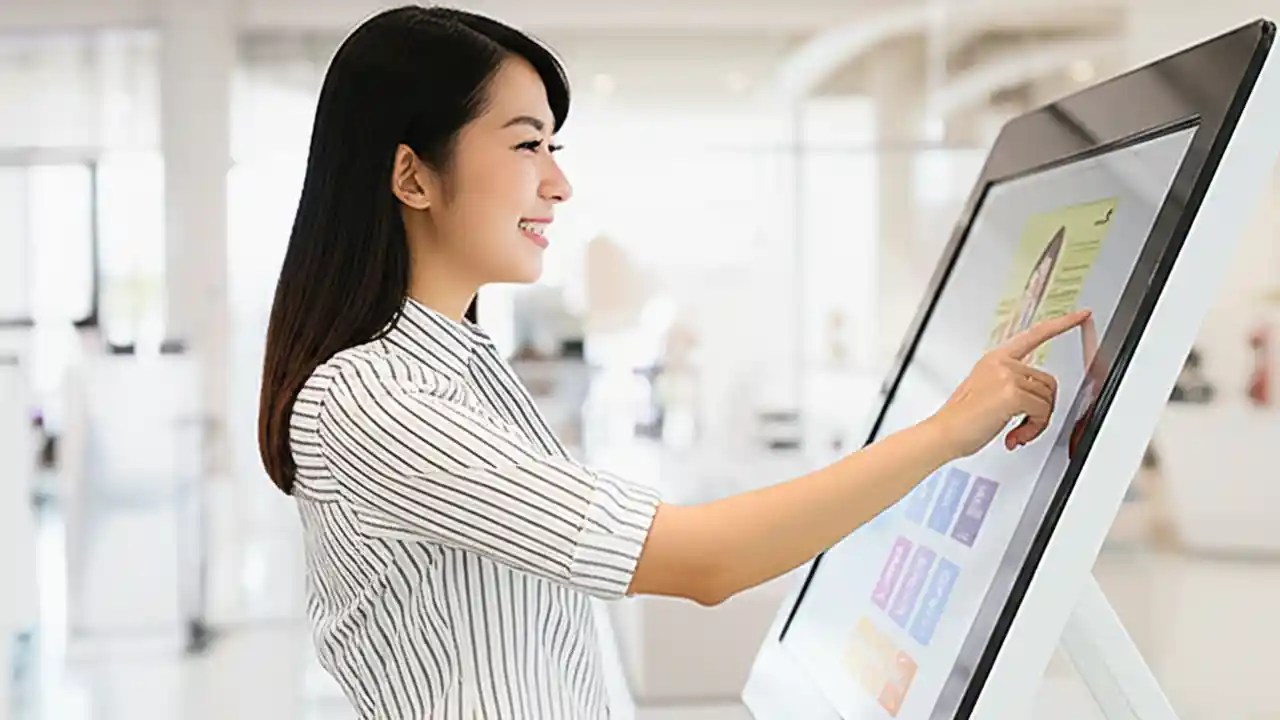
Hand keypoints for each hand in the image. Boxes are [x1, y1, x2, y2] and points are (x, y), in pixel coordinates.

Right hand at [927, 310, 1091, 458]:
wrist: (944, 433)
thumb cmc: (961, 418)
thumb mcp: (986, 392)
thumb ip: (1011, 386)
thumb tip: (1037, 402)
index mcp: (995, 359)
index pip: (1034, 335)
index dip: (1061, 324)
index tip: (1081, 315)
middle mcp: (1002, 363)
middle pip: (1047, 382)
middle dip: (1041, 409)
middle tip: (1024, 426)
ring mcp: (1008, 376)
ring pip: (1047, 399)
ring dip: (1037, 423)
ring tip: (1018, 433)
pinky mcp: (1012, 394)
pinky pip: (1042, 412)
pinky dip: (1034, 429)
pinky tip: (1016, 436)